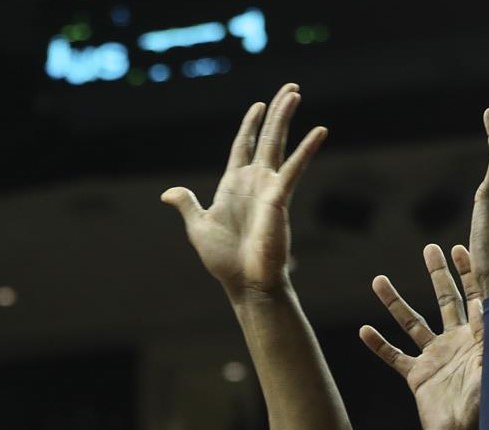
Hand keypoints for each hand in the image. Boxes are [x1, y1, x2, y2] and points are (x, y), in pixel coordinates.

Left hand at [162, 83, 326, 297]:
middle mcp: (254, 181)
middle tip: (291, 89)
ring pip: (279, 144)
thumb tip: (168, 193)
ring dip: (286, 118)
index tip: (259, 106)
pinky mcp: (280, 198)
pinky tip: (320, 131)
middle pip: (267, 138)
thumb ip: (187, 204)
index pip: (243, 146)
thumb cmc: (223, 260)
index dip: (250, 126)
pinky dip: (307, 150)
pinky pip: (294, 168)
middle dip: (277, 113)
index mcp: (233, 185)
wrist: (244, 281)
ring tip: (296, 94)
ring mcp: (269, 188)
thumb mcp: (198, 227)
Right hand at [361, 244, 485, 429]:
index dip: (468, 272)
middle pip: (445, 300)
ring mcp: (435, 359)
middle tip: (430, 249)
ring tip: (378, 280)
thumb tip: (481, 301)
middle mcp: (456, 343)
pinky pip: (394, 357)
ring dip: (395, 302)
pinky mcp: (417, 378)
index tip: (459, 248)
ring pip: (411, 323)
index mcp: (479, 337)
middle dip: (438, 274)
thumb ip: (487, 334)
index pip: (475, 296)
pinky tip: (364, 330)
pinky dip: (378, 344)